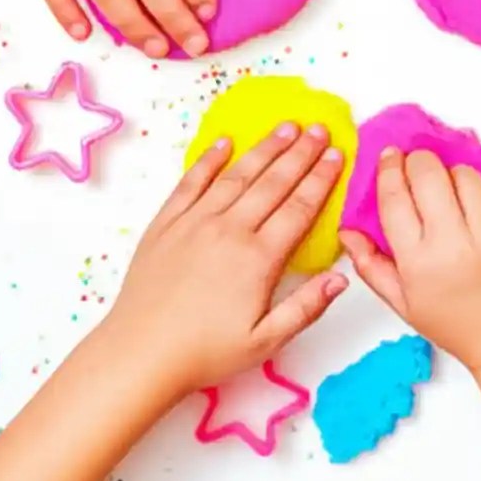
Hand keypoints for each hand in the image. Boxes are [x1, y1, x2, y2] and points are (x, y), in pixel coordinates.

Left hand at [103, 123, 347, 393]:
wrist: (140, 353)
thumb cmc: (204, 352)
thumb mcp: (265, 341)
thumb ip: (306, 307)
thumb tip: (341, 278)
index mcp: (257, 259)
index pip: (299, 208)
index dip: (321, 179)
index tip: (337, 155)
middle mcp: (228, 231)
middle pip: (272, 183)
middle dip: (300, 153)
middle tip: (319, 129)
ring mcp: (194, 223)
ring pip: (236, 176)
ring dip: (264, 148)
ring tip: (285, 127)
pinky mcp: (165, 225)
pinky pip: (191, 183)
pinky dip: (209, 160)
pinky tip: (224, 142)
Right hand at [341, 149, 480, 371]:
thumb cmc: (460, 326)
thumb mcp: (406, 305)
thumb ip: (371, 266)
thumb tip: (348, 230)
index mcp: (419, 262)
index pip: (394, 197)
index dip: (389, 170)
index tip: (389, 157)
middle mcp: (455, 243)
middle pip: (427, 172)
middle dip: (419, 163)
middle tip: (419, 168)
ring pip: (464, 174)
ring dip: (454, 177)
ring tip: (455, 198)